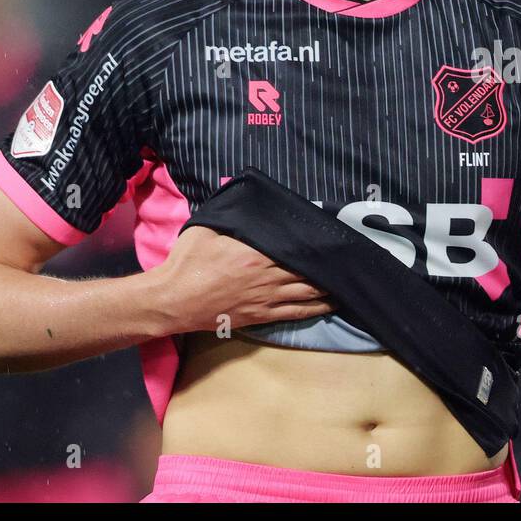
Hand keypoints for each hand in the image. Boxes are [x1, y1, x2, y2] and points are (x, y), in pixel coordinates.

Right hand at [149, 225, 336, 334]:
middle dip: (330, 266)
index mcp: (257, 254)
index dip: (317, 245)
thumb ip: (231, 219)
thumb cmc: (187, 263)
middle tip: (348, 260)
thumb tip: (246, 204)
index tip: (333, 239)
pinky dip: (317, 308)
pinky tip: (331, 304)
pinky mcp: (262, 316)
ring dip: (330, 287)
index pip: (297, 247)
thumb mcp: (207, 229)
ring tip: (347, 280)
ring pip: (308, 292)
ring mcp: (266, 298)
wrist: (172, 300)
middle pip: (309, 270)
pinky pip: (297, 312)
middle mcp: (268, 276)